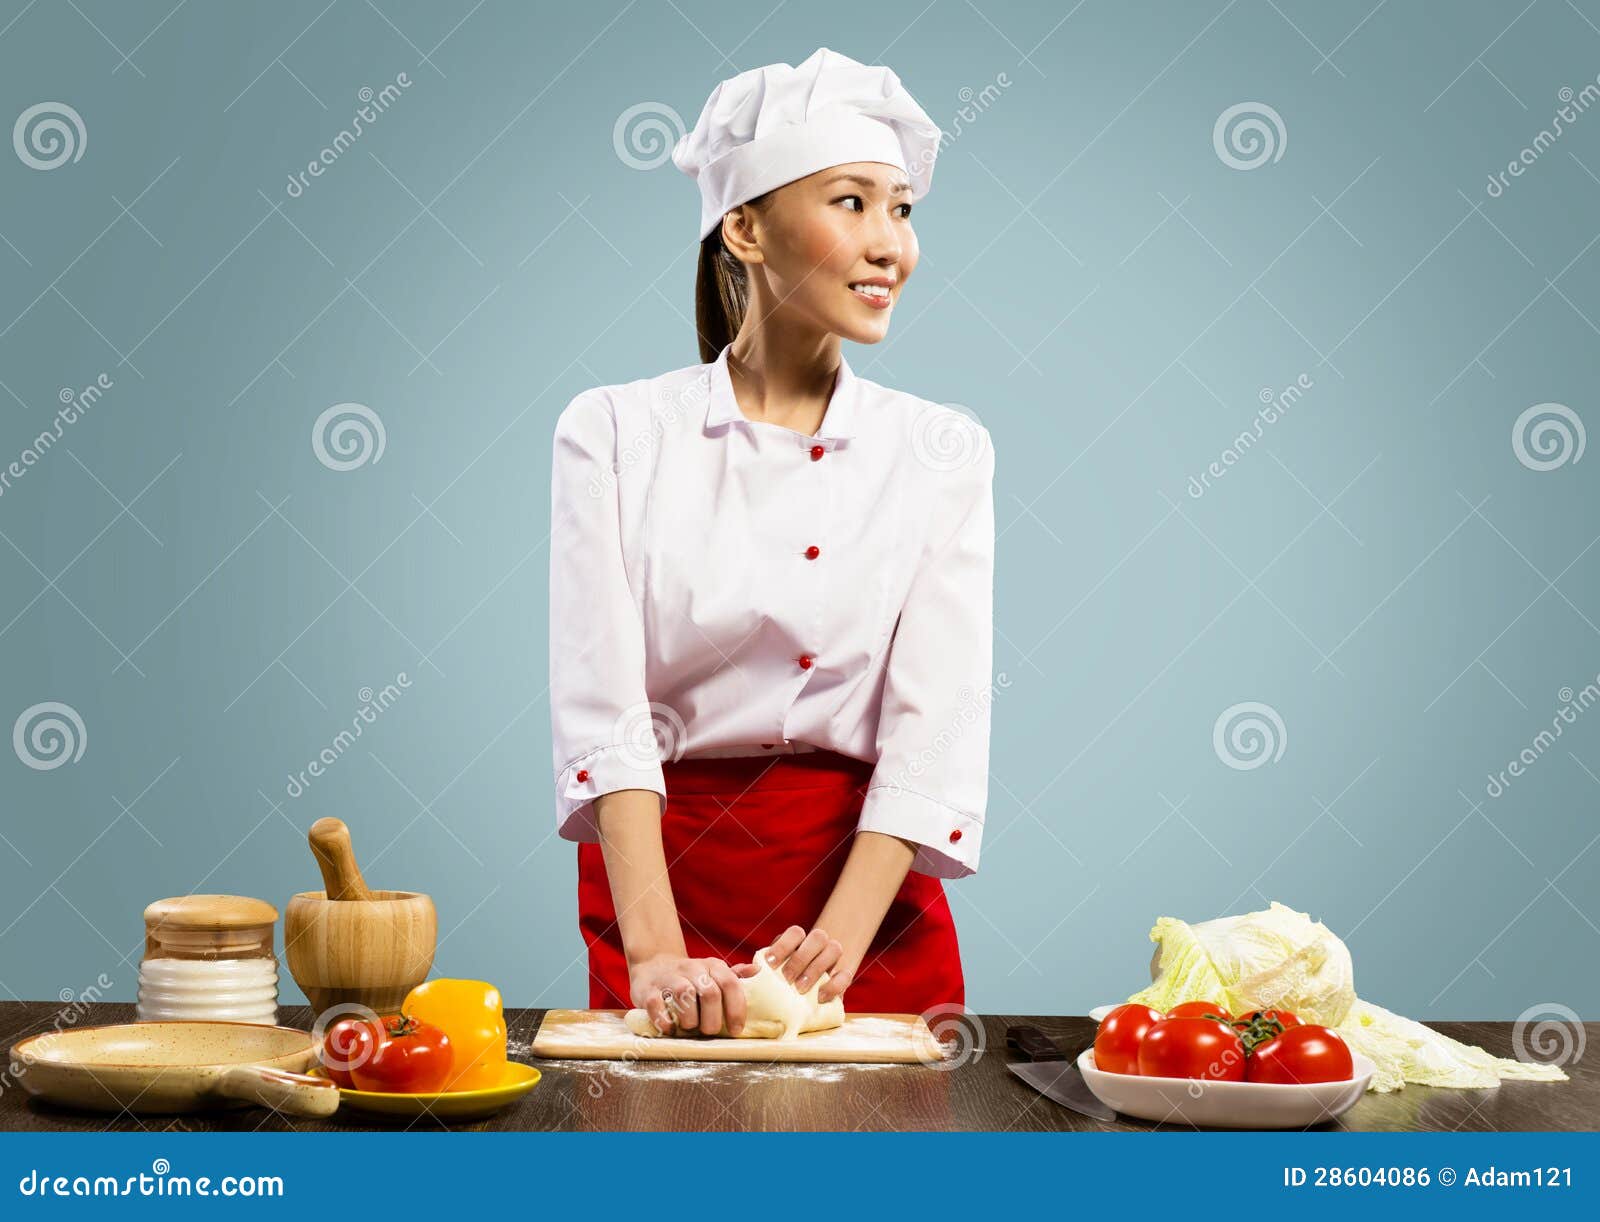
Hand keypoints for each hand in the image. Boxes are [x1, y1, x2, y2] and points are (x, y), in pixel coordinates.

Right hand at [629, 953, 751, 1035]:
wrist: (653, 965)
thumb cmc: (690, 977)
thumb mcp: (713, 973)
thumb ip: (735, 976)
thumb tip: (760, 972)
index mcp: (712, 966)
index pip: (730, 983)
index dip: (736, 1009)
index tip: (736, 1029)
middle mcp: (691, 968)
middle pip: (709, 993)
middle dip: (713, 1019)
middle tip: (710, 1032)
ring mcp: (668, 978)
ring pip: (684, 995)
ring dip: (690, 1019)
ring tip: (690, 1027)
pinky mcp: (647, 990)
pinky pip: (656, 1005)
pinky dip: (665, 1021)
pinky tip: (670, 1028)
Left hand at [764, 924, 853, 1002]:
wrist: (811, 991)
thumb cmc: (785, 980)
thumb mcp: (774, 972)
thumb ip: (761, 970)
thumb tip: (749, 971)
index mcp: (800, 940)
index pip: (795, 932)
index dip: (783, 945)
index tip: (770, 964)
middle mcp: (819, 944)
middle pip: (818, 937)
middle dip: (801, 958)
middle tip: (787, 979)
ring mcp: (834, 957)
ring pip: (834, 949)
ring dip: (816, 968)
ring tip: (801, 989)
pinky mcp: (845, 976)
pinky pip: (846, 974)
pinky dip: (834, 985)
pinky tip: (820, 997)